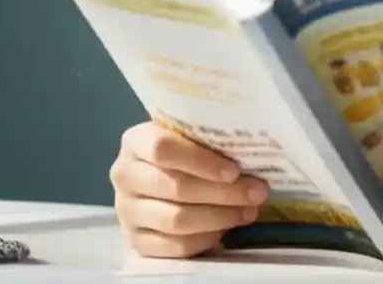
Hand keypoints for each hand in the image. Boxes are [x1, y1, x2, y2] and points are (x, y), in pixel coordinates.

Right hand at [110, 121, 268, 257]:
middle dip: (223, 192)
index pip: (163, 149)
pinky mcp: (136, 240)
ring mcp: (127, 211)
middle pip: (175, 187)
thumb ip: (211, 139)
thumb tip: (256, 152)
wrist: (161, 177)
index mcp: (136, 142)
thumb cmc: (186, 151)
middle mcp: (125, 176)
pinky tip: (226, 229)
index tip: (235, 171)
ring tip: (249, 211)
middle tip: (257, 192)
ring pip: (176, 219)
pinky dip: (205, 239)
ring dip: (220, 216)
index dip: (201, 161)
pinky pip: (174, 246)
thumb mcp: (193, 136)